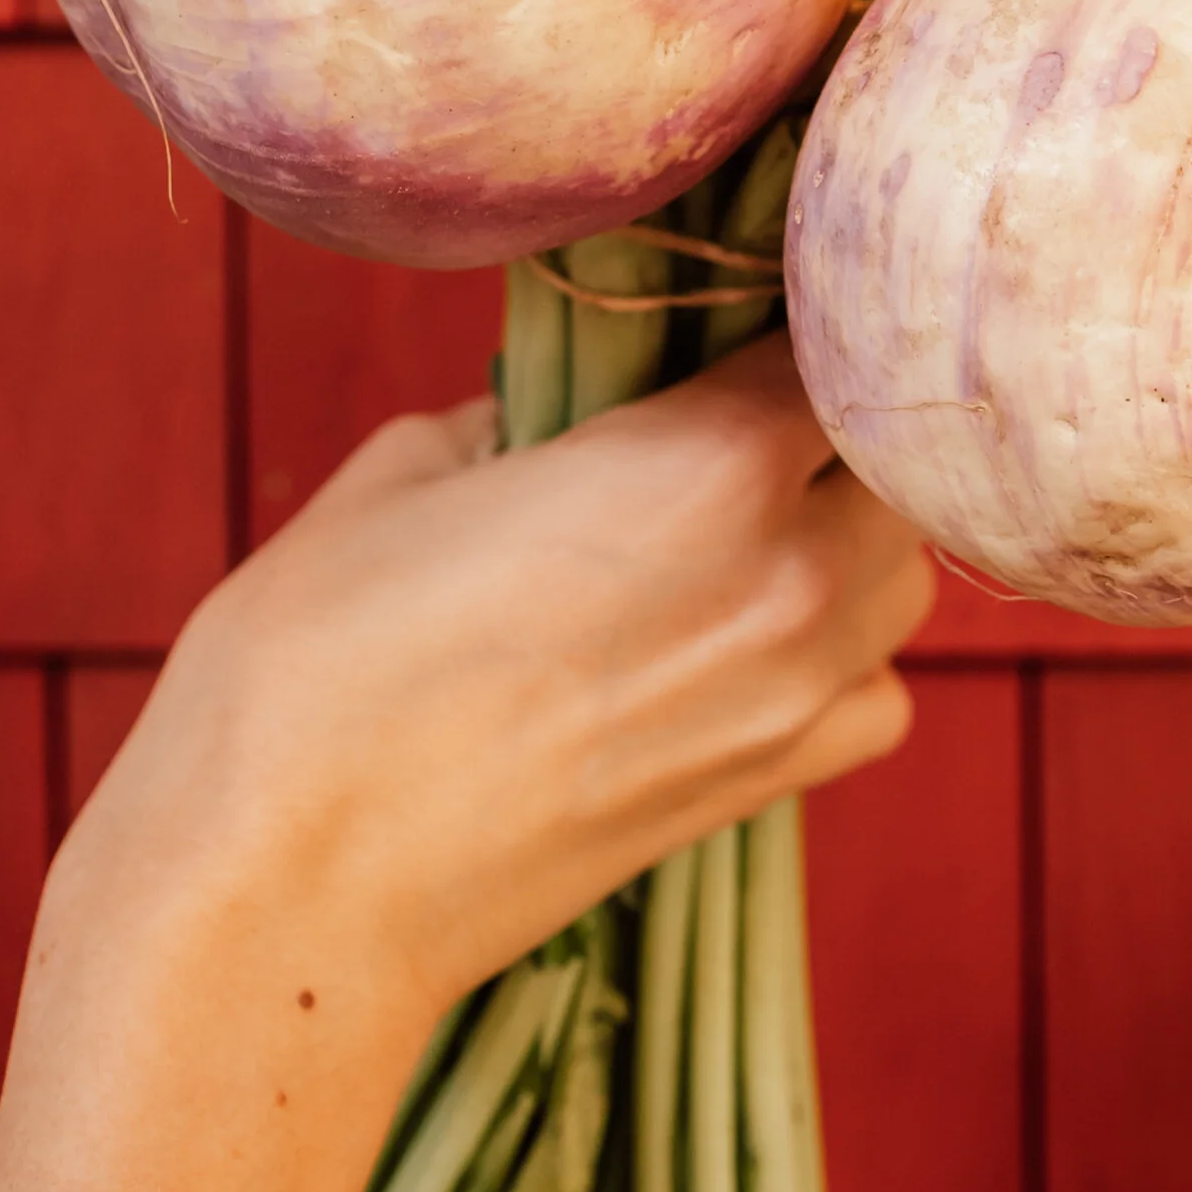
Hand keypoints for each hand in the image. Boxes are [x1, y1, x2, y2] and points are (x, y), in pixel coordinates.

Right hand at [66, 331, 932, 1028]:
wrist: (292, 890)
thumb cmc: (314, 669)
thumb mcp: (406, 473)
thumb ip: (527, 414)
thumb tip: (567, 405)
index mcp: (710, 464)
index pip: (833, 340)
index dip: (791, 310)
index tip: (741, 301)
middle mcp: (791, 577)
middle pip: (887, 459)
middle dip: (824, 425)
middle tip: (728, 411)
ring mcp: (796, 695)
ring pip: (900, 575)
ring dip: (845, 536)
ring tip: (736, 527)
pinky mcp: (770, 789)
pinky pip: (873, 695)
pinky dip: (839, 660)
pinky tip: (741, 645)